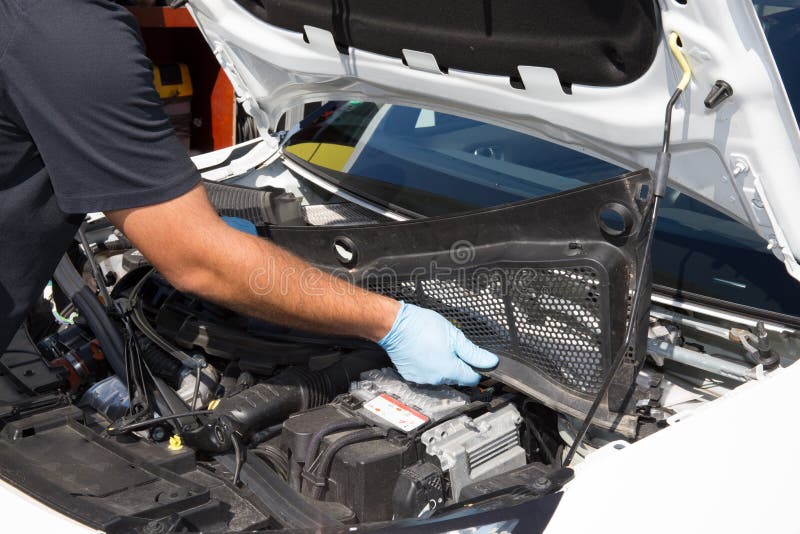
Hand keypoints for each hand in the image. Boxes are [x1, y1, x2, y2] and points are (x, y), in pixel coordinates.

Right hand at [377, 302, 498, 385]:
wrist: (395, 325)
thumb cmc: (422, 326)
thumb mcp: (454, 335)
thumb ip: (473, 352)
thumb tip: (490, 362)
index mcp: (450, 370)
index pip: (471, 379)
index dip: (475, 369)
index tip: (472, 359)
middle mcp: (436, 379)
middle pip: (455, 377)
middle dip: (456, 364)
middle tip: (449, 346)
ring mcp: (422, 379)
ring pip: (439, 376)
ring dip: (441, 366)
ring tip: (434, 347)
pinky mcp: (410, 376)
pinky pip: (425, 374)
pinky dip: (426, 366)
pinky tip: (423, 352)